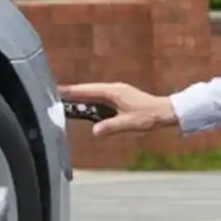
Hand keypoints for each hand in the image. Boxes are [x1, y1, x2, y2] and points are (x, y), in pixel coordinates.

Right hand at [57, 81, 177, 137]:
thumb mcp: (129, 123)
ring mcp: (117, 92)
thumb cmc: (149, 116)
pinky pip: (100, 97)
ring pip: (94, 93)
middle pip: (88, 90)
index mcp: (114, 92)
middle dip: (72, 92)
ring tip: (64, 100)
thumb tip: (95, 131)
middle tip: (54, 94)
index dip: (72, 91)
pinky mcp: (119, 97)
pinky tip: (84, 106)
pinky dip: (90, 100)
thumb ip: (111, 127)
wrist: (166, 112)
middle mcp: (113, 89)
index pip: (88, 90)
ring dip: (81, 96)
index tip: (57, 90)